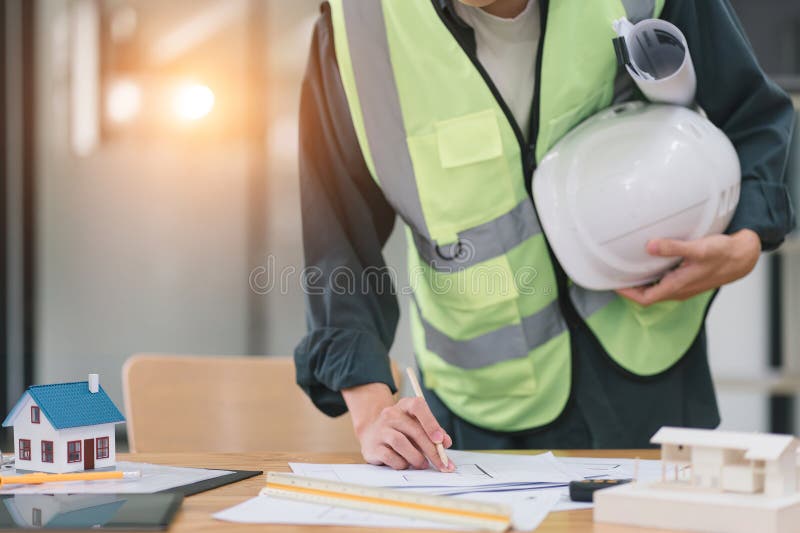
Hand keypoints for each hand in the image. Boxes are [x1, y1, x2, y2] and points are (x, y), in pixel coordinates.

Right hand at [343, 383, 454, 471]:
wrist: (371, 434)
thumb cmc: (400, 431)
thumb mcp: (416, 427)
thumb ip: (433, 433)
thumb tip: (445, 443)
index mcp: (404, 406)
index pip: (418, 406)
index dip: (431, 423)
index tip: (440, 440)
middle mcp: (391, 414)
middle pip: (414, 431)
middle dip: (431, 450)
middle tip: (442, 464)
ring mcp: (380, 429)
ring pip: (401, 442)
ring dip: (416, 457)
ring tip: (422, 464)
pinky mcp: (373, 446)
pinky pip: (390, 456)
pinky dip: (401, 463)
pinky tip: (405, 464)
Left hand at [616, 229, 760, 305]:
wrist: (743, 257)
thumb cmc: (723, 254)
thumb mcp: (698, 249)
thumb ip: (673, 247)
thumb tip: (650, 246)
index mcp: (677, 287)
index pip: (644, 299)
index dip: (626, 293)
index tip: (612, 283)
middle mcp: (678, 290)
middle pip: (647, 295)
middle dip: (630, 288)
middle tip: (614, 274)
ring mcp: (683, 286)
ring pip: (655, 289)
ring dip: (641, 282)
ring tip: (625, 269)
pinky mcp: (687, 279)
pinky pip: (664, 282)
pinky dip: (653, 276)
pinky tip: (649, 262)